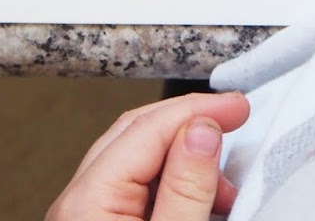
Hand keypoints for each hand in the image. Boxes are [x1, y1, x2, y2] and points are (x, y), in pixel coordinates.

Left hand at [47, 91, 250, 220]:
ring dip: (185, 160)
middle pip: (137, 134)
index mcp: (88, 203)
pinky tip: (200, 199)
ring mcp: (85, 218)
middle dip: (190, 124)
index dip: (197, 108)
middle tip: (232, 118)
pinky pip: (136, 189)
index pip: (146, 128)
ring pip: (138, 162)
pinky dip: (173, 185)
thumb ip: (186, 189)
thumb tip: (201, 130)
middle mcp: (78, 205)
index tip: (237, 106)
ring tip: (224, 184)